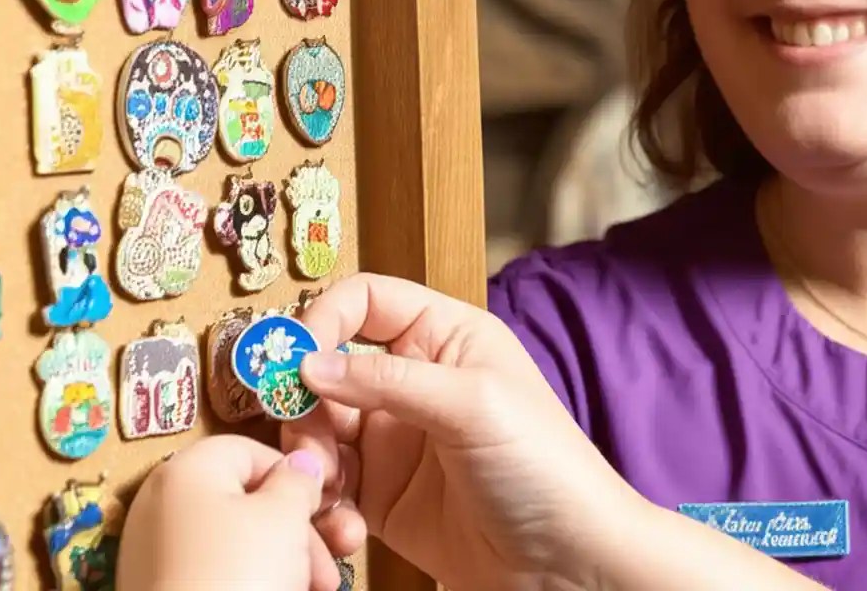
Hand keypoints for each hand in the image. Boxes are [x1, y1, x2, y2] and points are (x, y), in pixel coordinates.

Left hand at [116, 435, 343, 590]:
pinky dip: (245, 580)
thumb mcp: (284, 518)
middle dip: (295, 535)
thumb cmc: (241, 572)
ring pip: (232, 541)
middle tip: (326, 575)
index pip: (249, 451)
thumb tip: (301, 463)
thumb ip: (297, 482)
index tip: (322, 513)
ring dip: (279, 562)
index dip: (293, 478)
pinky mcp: (156, 587)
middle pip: (243, 501)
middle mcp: (161, 502)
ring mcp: (152, 549)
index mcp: (186, 469)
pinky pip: (211, 569)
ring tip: (308, 590)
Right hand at [287, 274, 826, 590]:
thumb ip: (385, 380)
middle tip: (306, 439)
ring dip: (310, 456)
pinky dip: (324, 500)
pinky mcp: (381, 493)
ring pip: (317, 427)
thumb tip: (308, 365)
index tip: (296, 357)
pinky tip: (346, 525)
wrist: (570, 567)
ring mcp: (393, 438)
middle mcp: (411, 381)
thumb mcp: (471, 406)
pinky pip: (329, 483)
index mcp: (443, 338)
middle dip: (305, 401)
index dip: (323, 320)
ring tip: (333, 489)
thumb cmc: (545, 469)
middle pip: (326, 367)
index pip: (364, 301)